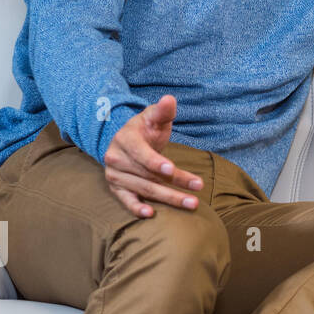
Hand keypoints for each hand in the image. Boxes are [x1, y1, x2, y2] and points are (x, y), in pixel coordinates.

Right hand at [102, 94, 203, 217]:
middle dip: (175, 184)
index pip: (142, 153)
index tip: (172, 170)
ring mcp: (115, 175)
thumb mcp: (154, 117)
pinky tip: (151, 214)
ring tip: (192, 203)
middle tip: (198, 191)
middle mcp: (116, 158)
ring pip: (144, 189)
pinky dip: (136, 208)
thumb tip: (169, 99)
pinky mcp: (117, 188)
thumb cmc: (145, 128)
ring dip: (168, 198)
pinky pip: (125, 200)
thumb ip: (163, 110)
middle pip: (149, 175)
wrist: (126, 140)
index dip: (156, 162)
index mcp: (125, 139)